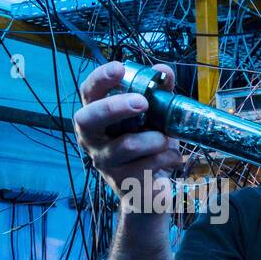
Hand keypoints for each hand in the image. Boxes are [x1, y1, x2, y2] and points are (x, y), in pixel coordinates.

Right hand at [73, 61, 183, 201]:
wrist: (148, 191)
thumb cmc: (147, 147)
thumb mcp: (154, 118)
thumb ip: (158, 93)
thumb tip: (164, 70)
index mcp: (96, 117)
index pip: (88, 92)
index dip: (100, 78)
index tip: (119, 67)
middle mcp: (91, 138)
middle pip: (89, 118)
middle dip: (115, 107)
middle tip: (143, 102)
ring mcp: (104, 161)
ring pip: (127, 145)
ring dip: (156, 139)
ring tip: (166, 140)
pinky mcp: (122, 181)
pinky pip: (149, 163)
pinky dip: (168, 157)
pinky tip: (172, 159)